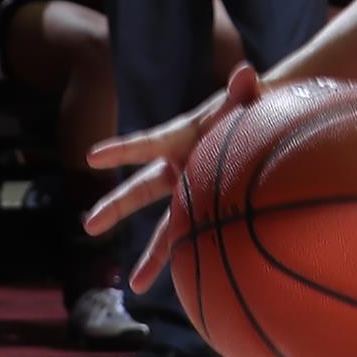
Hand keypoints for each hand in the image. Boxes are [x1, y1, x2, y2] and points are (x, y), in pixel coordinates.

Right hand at [83, 65, 261, 292]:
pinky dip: (187, 257)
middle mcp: (178, 168)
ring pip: (167, 226)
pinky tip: (182, 282)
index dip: (122, 150)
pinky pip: (193, 235)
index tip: (93, 156)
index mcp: (182, 139)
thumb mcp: (248, 98)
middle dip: (116, 209)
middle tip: (90, 226)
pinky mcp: (207, 207)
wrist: (266, 122)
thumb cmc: (251, 106)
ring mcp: (190, 190)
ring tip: (137, 285)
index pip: (148, 144)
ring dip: (153, 256)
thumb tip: (246, 71)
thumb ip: (243, 90)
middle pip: (141, 191)